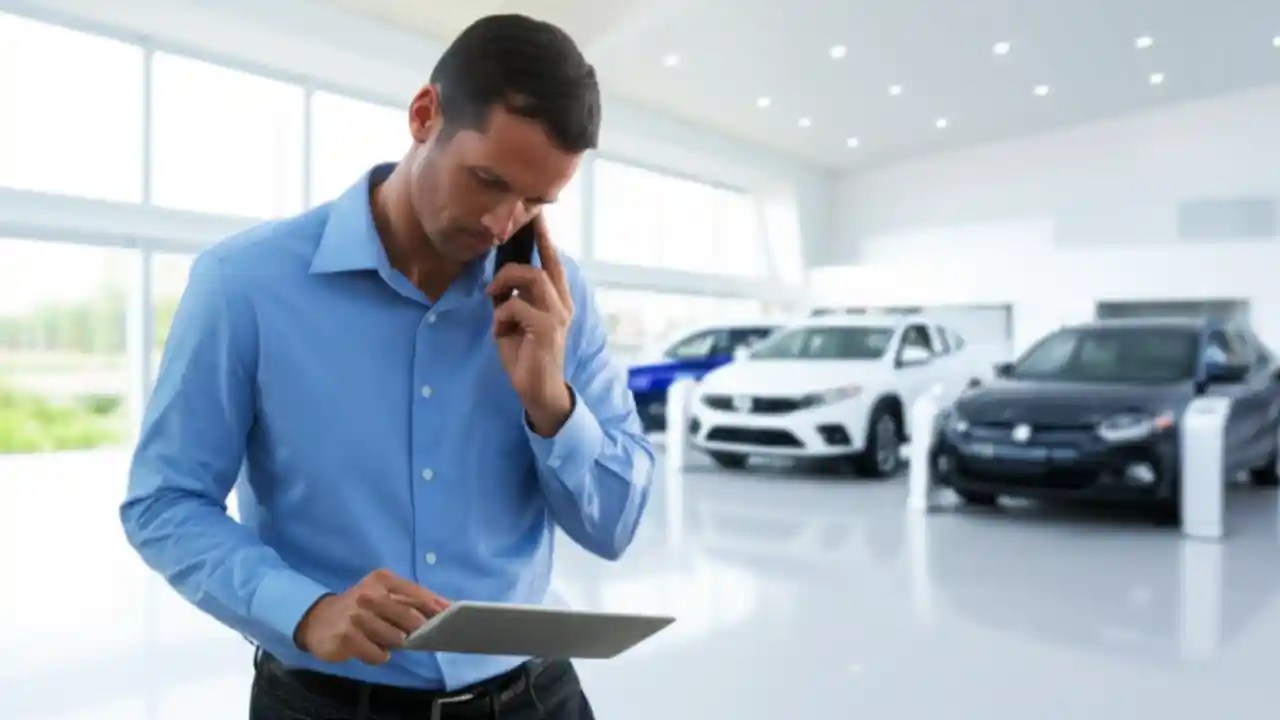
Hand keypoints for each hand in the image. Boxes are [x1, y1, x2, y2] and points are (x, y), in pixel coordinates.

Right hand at [294, 569, 449, 665]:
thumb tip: (445, 608)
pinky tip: (373, 650)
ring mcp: (356, 617)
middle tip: (423, 635)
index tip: (449, 614)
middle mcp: (368, 595)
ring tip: (391, 641)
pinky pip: (377, 653)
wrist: (317, 620)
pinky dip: (380, 655)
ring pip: (394, 637)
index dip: (433, 604)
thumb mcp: (382, 595)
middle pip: (407, 614)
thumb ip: (409, 600)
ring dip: (397, 643)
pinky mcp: (347, 638)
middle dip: (419, 627)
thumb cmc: (360, 608)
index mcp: (381, 580)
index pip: (414, 592)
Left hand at [487, 214, 574, 435]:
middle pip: (544, 265)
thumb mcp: (515, 322)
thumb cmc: (526, 356)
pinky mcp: (547, 329)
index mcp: (558, 300)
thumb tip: (498, 282)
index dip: (545, 239)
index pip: (553, 263)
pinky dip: (501, 314)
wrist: (539, 391)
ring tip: (493, 297)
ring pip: (533, 278)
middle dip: (522, 255)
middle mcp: (562, 304)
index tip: (536, 216)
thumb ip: (512, 300)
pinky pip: (517, 306)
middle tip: (503, 258)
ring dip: (506, 284)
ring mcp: (557, 316)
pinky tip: (499, 329)